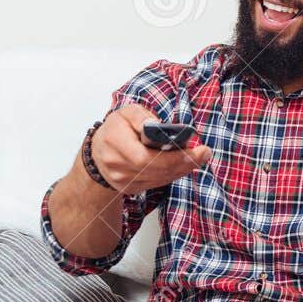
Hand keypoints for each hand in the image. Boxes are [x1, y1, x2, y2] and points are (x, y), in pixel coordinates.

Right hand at [91, 103, 211, 194]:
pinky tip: (183, 165)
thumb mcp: (126, 113)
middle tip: (204, 153)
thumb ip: (142, 117)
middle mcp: (116, 165)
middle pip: (157, 170)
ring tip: (198, 157)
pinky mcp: (130, 189)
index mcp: (114, 142)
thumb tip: (158, 126)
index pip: (147, 157)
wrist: (98, 152)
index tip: (198, 149)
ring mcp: (122, 180)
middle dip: (184, 162)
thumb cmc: (116, 129)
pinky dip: (172, 174)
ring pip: (160, 178)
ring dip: (182, 169)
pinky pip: (157, 183)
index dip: (175, 157)